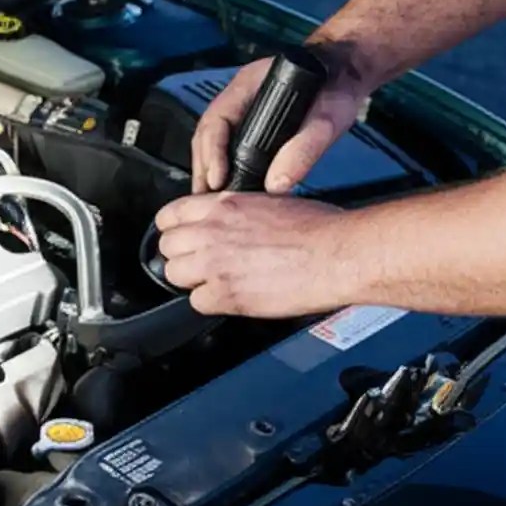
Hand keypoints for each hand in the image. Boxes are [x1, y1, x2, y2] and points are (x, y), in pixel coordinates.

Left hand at [154, 192, 352, 316]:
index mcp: (223, 206)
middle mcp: (212, 232)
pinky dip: (211, 302)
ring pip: (175, 274)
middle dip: (181, 255)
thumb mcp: (269, 201)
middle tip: (200, 262)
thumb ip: (236, 211)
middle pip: (167, 247)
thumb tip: (226, 221)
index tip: (180, 236)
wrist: (338, 254)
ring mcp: (215, 264)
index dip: (174, 228)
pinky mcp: (226, 294)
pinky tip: (230, 297)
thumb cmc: (318, 228)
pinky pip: (196, 303)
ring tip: (214, 281)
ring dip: (192, 279)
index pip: (170, 215)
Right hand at [191, 57, 368, 193]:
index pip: (216, 121)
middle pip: (206, 135)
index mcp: (247, 86)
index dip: (213, 152)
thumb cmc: (338, 87)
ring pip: (211, 141)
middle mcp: (237, 98)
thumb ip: (305, 148)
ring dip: (207, 170)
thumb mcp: (328, 117)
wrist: (346, 73)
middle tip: (206, 199)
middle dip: (204, 168)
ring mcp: (240, 109)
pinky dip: (221, 167)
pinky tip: (225, 187)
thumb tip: (276, 185)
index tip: (217, 180)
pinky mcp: (248, 123)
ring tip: (209, 199)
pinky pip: (226, 145)